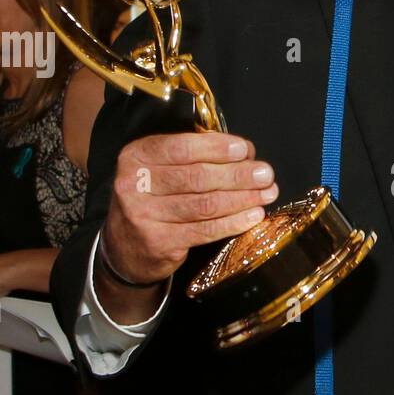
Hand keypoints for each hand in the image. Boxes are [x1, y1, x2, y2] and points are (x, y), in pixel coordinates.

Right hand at [101, 131, 278, 285]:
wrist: (125, 246)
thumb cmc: (154, 198)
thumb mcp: (160, 169)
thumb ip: (195, 157)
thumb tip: (244, 154)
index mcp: (137, 156)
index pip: (181, 148)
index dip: (217, 148)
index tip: (245, 149)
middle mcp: (134, 184)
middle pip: (197, 177)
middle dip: (238, 175)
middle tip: (265, 174)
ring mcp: (143, 215)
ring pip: (204, 204)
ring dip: (242, 198)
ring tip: (266, 193)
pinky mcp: (158, 242)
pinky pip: (205, 230)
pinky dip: (234, 222)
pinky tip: (253, 215)